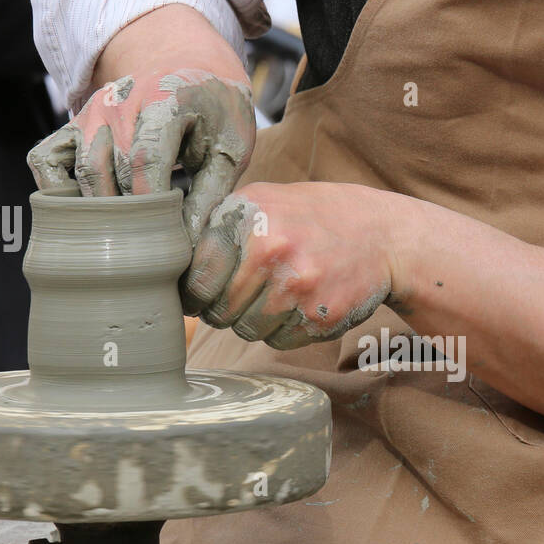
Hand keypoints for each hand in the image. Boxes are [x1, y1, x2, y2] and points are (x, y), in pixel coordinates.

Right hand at [27, 67, 255, 236]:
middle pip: (110, 171)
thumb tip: (189, 243)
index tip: (168, 236)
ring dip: (102, 210)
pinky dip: (56, 191)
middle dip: (131, 215)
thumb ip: (213, 193)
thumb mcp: (231, 147)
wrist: (190, 67)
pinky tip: (86, 216)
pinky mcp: (73, 124)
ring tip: (129, 236)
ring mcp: (91, 112)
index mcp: (162, 99)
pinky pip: (46, 160)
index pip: (145, 159)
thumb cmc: (215, 112)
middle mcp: (118, 102)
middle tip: (153, 245)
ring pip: (82, 171)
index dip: (152, 203)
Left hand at [185, 182, 397, 348]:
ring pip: (245, 330)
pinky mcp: (319, 319)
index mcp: (249, 219)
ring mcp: (298, 289)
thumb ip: (216, 226)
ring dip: (254, 320)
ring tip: (277, 294)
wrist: (381, 236)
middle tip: (246, 292)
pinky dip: (283, 330)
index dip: (196, 291)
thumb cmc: (311, 218)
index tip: (204, 290)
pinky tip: (301, 303)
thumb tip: (162, 265)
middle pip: (217, 311)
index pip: (196, 278)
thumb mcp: (263, 201)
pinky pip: (277, 342)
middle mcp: (272, 252)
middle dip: (225, 307)